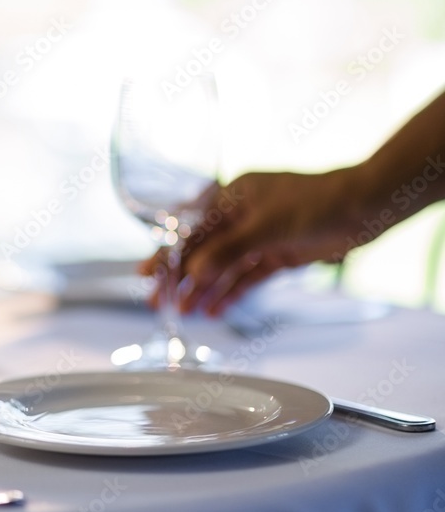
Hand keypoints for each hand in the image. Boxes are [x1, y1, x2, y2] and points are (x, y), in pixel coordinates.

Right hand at [140, 168, 365, 315]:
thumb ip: (229, 250)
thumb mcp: (267, 225)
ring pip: (222, 268)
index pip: (189, 231)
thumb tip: (195, 273)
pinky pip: (246, 277)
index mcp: (230, 198)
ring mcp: (258, 236)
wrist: (366, 206)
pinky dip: (231, 292)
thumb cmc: (318, 202)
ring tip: (186, 314)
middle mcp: (240, 217)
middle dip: (180, 278)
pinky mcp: (276, 254)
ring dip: (204, 290)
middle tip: (158, 302)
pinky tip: (216, 310)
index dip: (166, 254)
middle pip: (202, 251)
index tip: (145, 273)